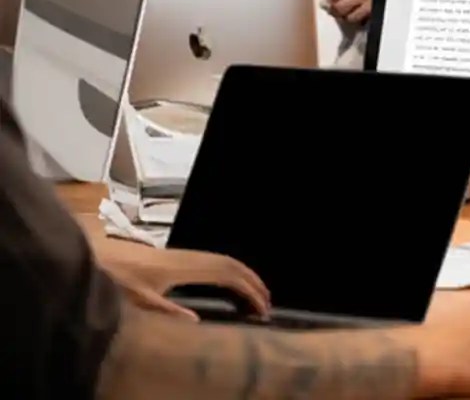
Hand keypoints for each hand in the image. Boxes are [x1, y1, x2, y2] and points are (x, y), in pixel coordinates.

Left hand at [95, 241, 269, 320]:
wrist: (93, 258)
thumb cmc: (115, 278)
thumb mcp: (139, 300)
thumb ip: (167, 310)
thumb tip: (197, 322)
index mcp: (183, 267)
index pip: (226, 273)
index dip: (248, 288)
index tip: (261, 307)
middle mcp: (187, 258)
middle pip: (229, 263)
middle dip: (252, 281)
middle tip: (266, 303)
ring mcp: (181, 256)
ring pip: (222, 260)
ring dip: (241, 276)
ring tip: (253, 295)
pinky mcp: (174, 259)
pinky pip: (211, 263)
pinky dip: (227, 273)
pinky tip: (225, 286)